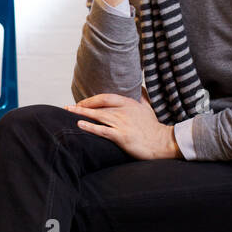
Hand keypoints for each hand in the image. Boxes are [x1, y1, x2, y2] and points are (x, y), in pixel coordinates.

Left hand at [62, 92, 180, 159]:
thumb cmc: (153, 128)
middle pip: (98, 106)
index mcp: (129, 103)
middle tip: (68, 107)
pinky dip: (90, 127)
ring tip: (68, 111)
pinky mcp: (122, 136)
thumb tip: (140, 88)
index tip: (81, 102)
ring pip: (98, 116)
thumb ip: (142, 98)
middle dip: (82, 105)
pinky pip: (103, 130)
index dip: (91, 99)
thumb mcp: (148, 109)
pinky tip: (79, 124)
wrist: (163, 142)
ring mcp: (122, 123)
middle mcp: (124, 111)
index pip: (106, 97)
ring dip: (81, 113)